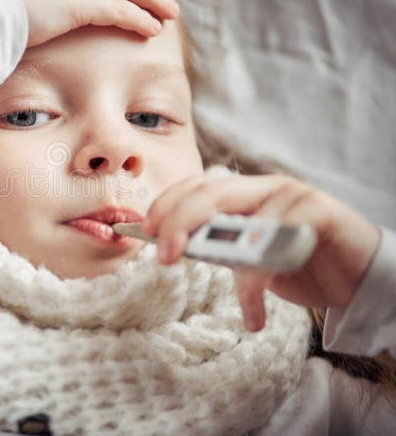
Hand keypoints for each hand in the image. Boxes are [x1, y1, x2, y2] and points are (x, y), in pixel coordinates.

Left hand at [140, 174, 381, 331]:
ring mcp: (293, 196)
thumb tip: (172, 247)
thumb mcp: (250, 257)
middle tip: (162, 256)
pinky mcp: (319, 214)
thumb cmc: (300, 266)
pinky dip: (257, 286)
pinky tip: (254, 316)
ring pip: (244, 222)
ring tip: (218, 295)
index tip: (143, 229)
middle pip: (210, 193)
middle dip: (179, 222)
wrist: (360, 278)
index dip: (167, 204)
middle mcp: (264, 188)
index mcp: (244, 192)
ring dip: (225, 262)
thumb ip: (219, 247)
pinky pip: (278, 247)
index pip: (196, 187)